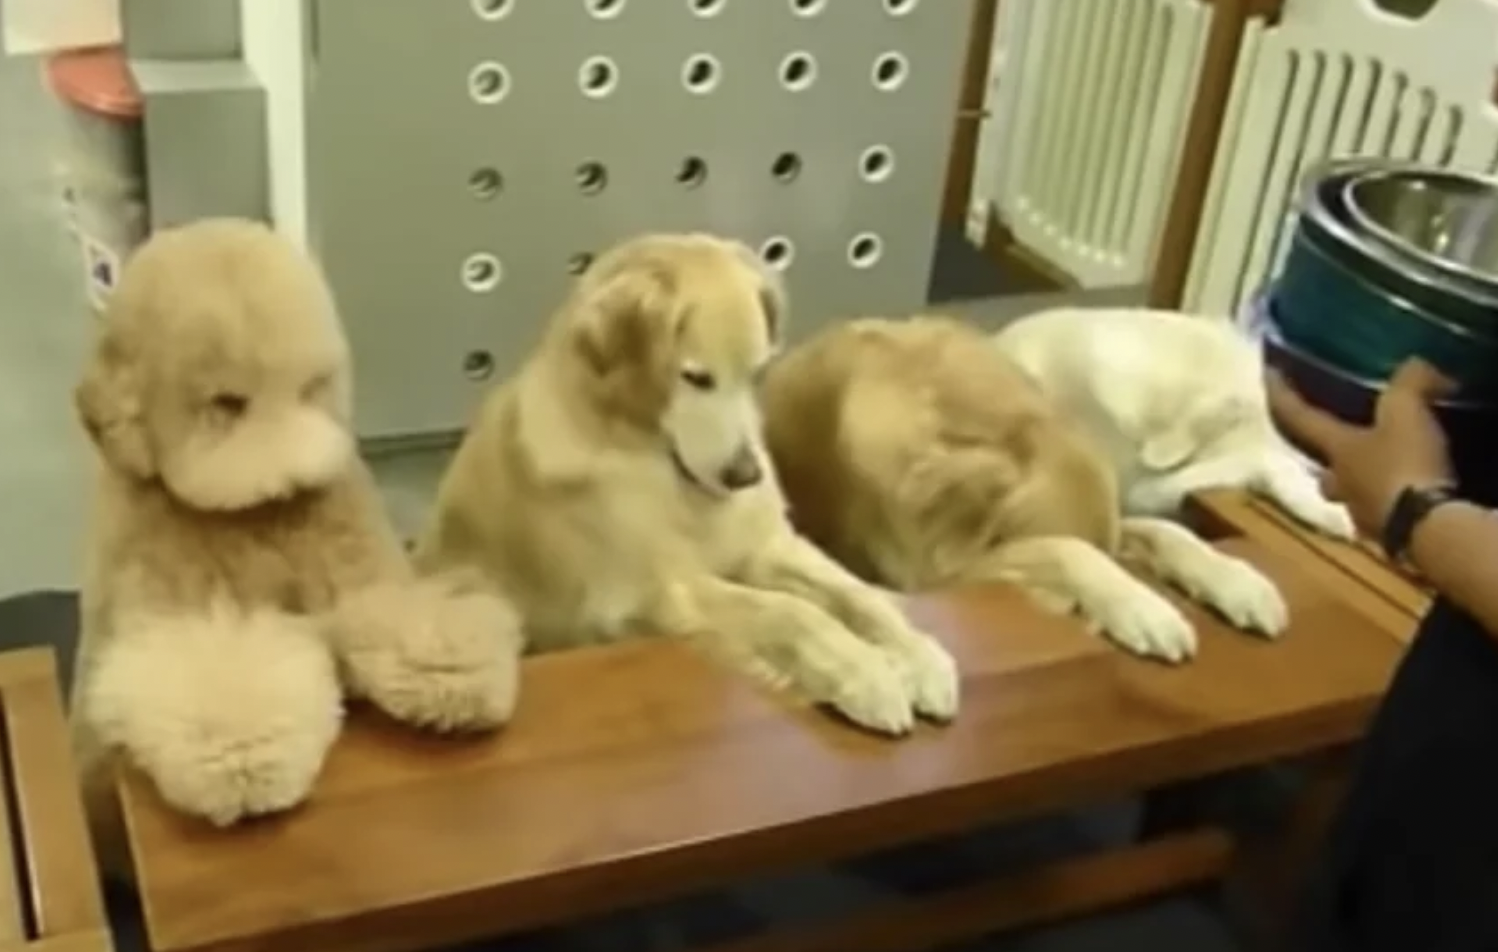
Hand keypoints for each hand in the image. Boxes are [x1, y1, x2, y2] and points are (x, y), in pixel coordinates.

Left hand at [1265, 358, 1456, 536]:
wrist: (1428, 530)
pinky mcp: (1388, 536)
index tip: (1266, 373)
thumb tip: (1415, 366)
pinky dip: (1390, 504)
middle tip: (1334, 444)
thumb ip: (1407, 382)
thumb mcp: (1406, 412)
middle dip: (1324, 456)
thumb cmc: (1404, 466)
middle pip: (1321, 469)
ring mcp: (1361, 515)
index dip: (1281, 393)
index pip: (1297, 417)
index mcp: (1335, 450)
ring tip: (1377, 473)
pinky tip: (1406, 499)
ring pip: (1350, 496)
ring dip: (1358, 484)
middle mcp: (1338, 484)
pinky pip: (1383, 516)